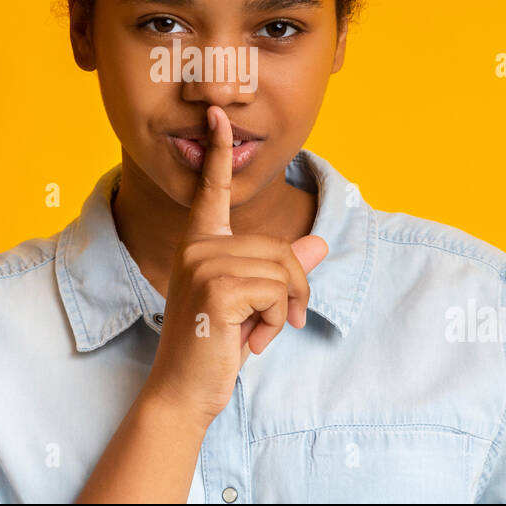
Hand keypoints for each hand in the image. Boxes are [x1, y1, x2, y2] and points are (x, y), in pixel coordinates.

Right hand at [140, 104, 328, 426]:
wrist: (185, 391)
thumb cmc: (215, 346)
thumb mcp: (254, 303)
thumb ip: (282, 271)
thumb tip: (319, 242)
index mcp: (201, 244)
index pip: (212, 191)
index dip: (217, 151)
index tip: (218, 114)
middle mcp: (198, 248)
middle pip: (280, 249)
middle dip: (293, 291)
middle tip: (272, 325)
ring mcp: (204, 265)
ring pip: (284, 270)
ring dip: (284, 311)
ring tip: (256, 334)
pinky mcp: (217, 288)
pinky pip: (278, 292)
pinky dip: (276, 322)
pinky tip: (249, 342)